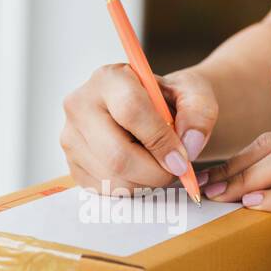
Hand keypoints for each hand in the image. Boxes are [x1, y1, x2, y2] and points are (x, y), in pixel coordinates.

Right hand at [59, 65, 217, 191]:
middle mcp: (80, 105)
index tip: (181, 159)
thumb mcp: (193, 95)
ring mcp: (71, 138)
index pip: (131, 111)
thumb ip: (200, 113)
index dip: (160, 141)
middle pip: (116, 155)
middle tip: (175, 171)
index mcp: (108, 78)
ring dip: (146, 183)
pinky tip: (140, 171)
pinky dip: (132, 189)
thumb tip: (188, 145)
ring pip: (113, 179)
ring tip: (158, 166)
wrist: (148, 112)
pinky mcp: (72, 165)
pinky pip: (105, 191)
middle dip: (155, 173)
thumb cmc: (169, 101)